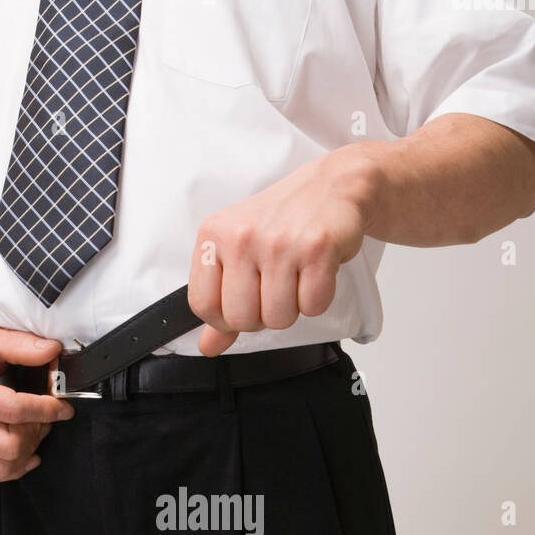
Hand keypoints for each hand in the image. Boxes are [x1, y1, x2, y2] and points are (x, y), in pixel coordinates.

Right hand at [0, 316, 73, 483]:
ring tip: (34, 427)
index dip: (46, 410)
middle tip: (45, 414)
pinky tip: (25, 448)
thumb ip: (22, 345)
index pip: (14, 412)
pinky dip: (14, 467)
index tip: (63, 406)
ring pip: (3, 467)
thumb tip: (53, 351)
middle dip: (37, 431)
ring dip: (28, 450)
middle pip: (11, 446)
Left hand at [188, 148, 375, 355]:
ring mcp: (279, 242)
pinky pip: (312, 306)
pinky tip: (316, 273)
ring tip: (297, 278)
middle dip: (262, 316)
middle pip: (242, 319)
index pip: (203, 305)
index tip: (243, 305)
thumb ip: (220, 301)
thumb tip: (208, 346)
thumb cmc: (282, 220)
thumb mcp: (238, 252)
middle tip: (275, 290)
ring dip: (293, 309)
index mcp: (214, 235)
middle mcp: (242, 236)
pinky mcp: (317, 247)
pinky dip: (318, 299)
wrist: (332, 187)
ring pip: (278, 318)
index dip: (225, 319)